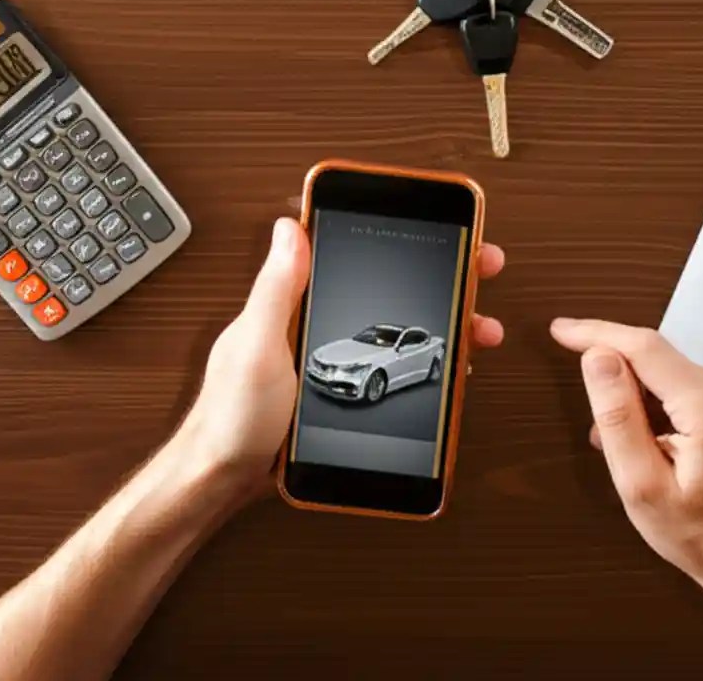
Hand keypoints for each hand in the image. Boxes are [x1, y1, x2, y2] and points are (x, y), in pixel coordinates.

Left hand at [173, 218, 506, 493]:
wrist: (223, 477)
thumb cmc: (229, 416)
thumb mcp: (255, 345)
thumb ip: (276, 288)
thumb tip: (291, 226)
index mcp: (293, 305)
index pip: (350, 254)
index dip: (396, 237)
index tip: (437, 226)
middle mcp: (313, 326)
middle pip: (387, 292)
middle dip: (438, 278)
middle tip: (479, 270)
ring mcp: (329, 360)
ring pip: (396, 334)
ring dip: (441, 325)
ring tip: (478, 329)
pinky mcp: (338, 393)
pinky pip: (390, 371)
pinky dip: (424, 367)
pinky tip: (446, 370)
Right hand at [550, 319, 702, 593]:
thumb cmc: (699, 534)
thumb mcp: (641, 484)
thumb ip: (618, 417)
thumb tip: (597, 358)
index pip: (643, 347)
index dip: (596, 333)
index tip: (559, 330)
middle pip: (653, 356)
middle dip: (612, 376)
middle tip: (593, 425)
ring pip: (662, 371)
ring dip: (631, 397)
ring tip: (620, 449)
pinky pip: (678, 385)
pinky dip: (651, 406)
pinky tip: (644, 444)